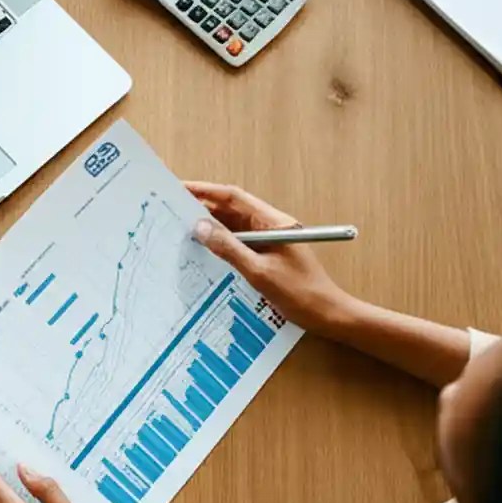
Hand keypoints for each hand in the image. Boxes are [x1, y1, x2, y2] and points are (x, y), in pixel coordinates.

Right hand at [186, 182, 358, 335]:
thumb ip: (229, 249)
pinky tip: (204, 251)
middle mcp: (271, 226)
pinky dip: (222, 244)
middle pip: (232, 210)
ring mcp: (269, 241)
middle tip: (174, 209)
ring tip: (183, 229)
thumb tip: (201, 228)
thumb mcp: (260, 272)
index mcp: (273, 222)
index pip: (234, 197)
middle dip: (204, 208)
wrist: (328, 314)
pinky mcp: (267, 256)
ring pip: (234, 227)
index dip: (206, 191)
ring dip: (211, 227)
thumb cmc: (301, 293)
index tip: (181, 188)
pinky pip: (240, 244)